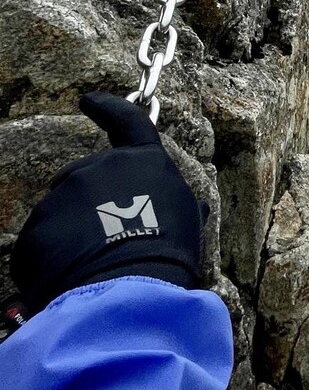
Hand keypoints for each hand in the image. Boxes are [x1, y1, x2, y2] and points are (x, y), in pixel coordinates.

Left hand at [11, 93, 207, 316]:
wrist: (127, 289)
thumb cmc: (168, 252)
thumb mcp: (187, 220)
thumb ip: (177, 204)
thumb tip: (190, 208)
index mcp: (141, 160)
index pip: (127, 119)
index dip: (108, 107)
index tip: (90, 100)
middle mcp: (99, 167)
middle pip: (89, 174)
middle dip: (93, 198)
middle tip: (109, 232)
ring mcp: (63, 195)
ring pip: (65, 207)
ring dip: (76, 228)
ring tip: (95, 261)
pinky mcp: (36, 226)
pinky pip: (45, 238)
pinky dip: (55, 254)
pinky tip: (74, 274)